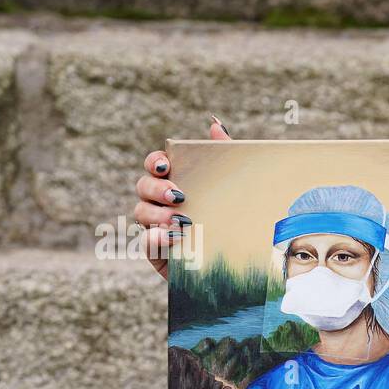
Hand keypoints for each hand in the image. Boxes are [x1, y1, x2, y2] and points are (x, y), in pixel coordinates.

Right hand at [133, 114, 232, 280]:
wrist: (246, 264)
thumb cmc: (238, 221)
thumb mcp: (236, 188)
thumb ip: (224, 156)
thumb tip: (214, 125)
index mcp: (178, 183)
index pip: (156, 165)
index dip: (155, 162)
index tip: (166, 166)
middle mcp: (163, 203)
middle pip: (143, 186)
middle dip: (156, 187)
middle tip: (178, 196)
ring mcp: (158, 228)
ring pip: (141, 212)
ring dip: (156, 213)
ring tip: (180, 220)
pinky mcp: (160, 254)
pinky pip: (146, 243)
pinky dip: (154, 238)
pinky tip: (170, 237)